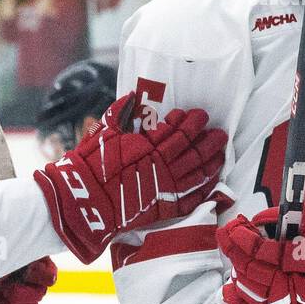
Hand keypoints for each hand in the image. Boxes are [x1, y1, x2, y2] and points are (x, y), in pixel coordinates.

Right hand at [37, 94, 228, 262]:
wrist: (83, 201)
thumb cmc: (90, 165)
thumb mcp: (104, 133)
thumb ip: (120, 112)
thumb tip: (132, 94)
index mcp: (149, 146)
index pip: (179, 131)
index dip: (192, 122)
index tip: (200, 115)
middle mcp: (161, 166)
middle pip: (194, 151)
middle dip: (209, 141)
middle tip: (220, 133)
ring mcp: (165, 189)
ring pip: (198, 174)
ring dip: (211, 162)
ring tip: (221, 154)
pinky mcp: (163, 208)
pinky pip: (191, 199)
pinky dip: (204, 189)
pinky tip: (212, 182)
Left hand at [218, 203, 304, 303]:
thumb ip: (301, 220)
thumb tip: (262, 219)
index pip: (274, 253)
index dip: (250, 239)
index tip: (237, 224)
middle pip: (263, 275)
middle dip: (239, 253)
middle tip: (226, 234)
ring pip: (262, 298)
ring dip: (240, 275)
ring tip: (229, 256)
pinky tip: (231, 291)